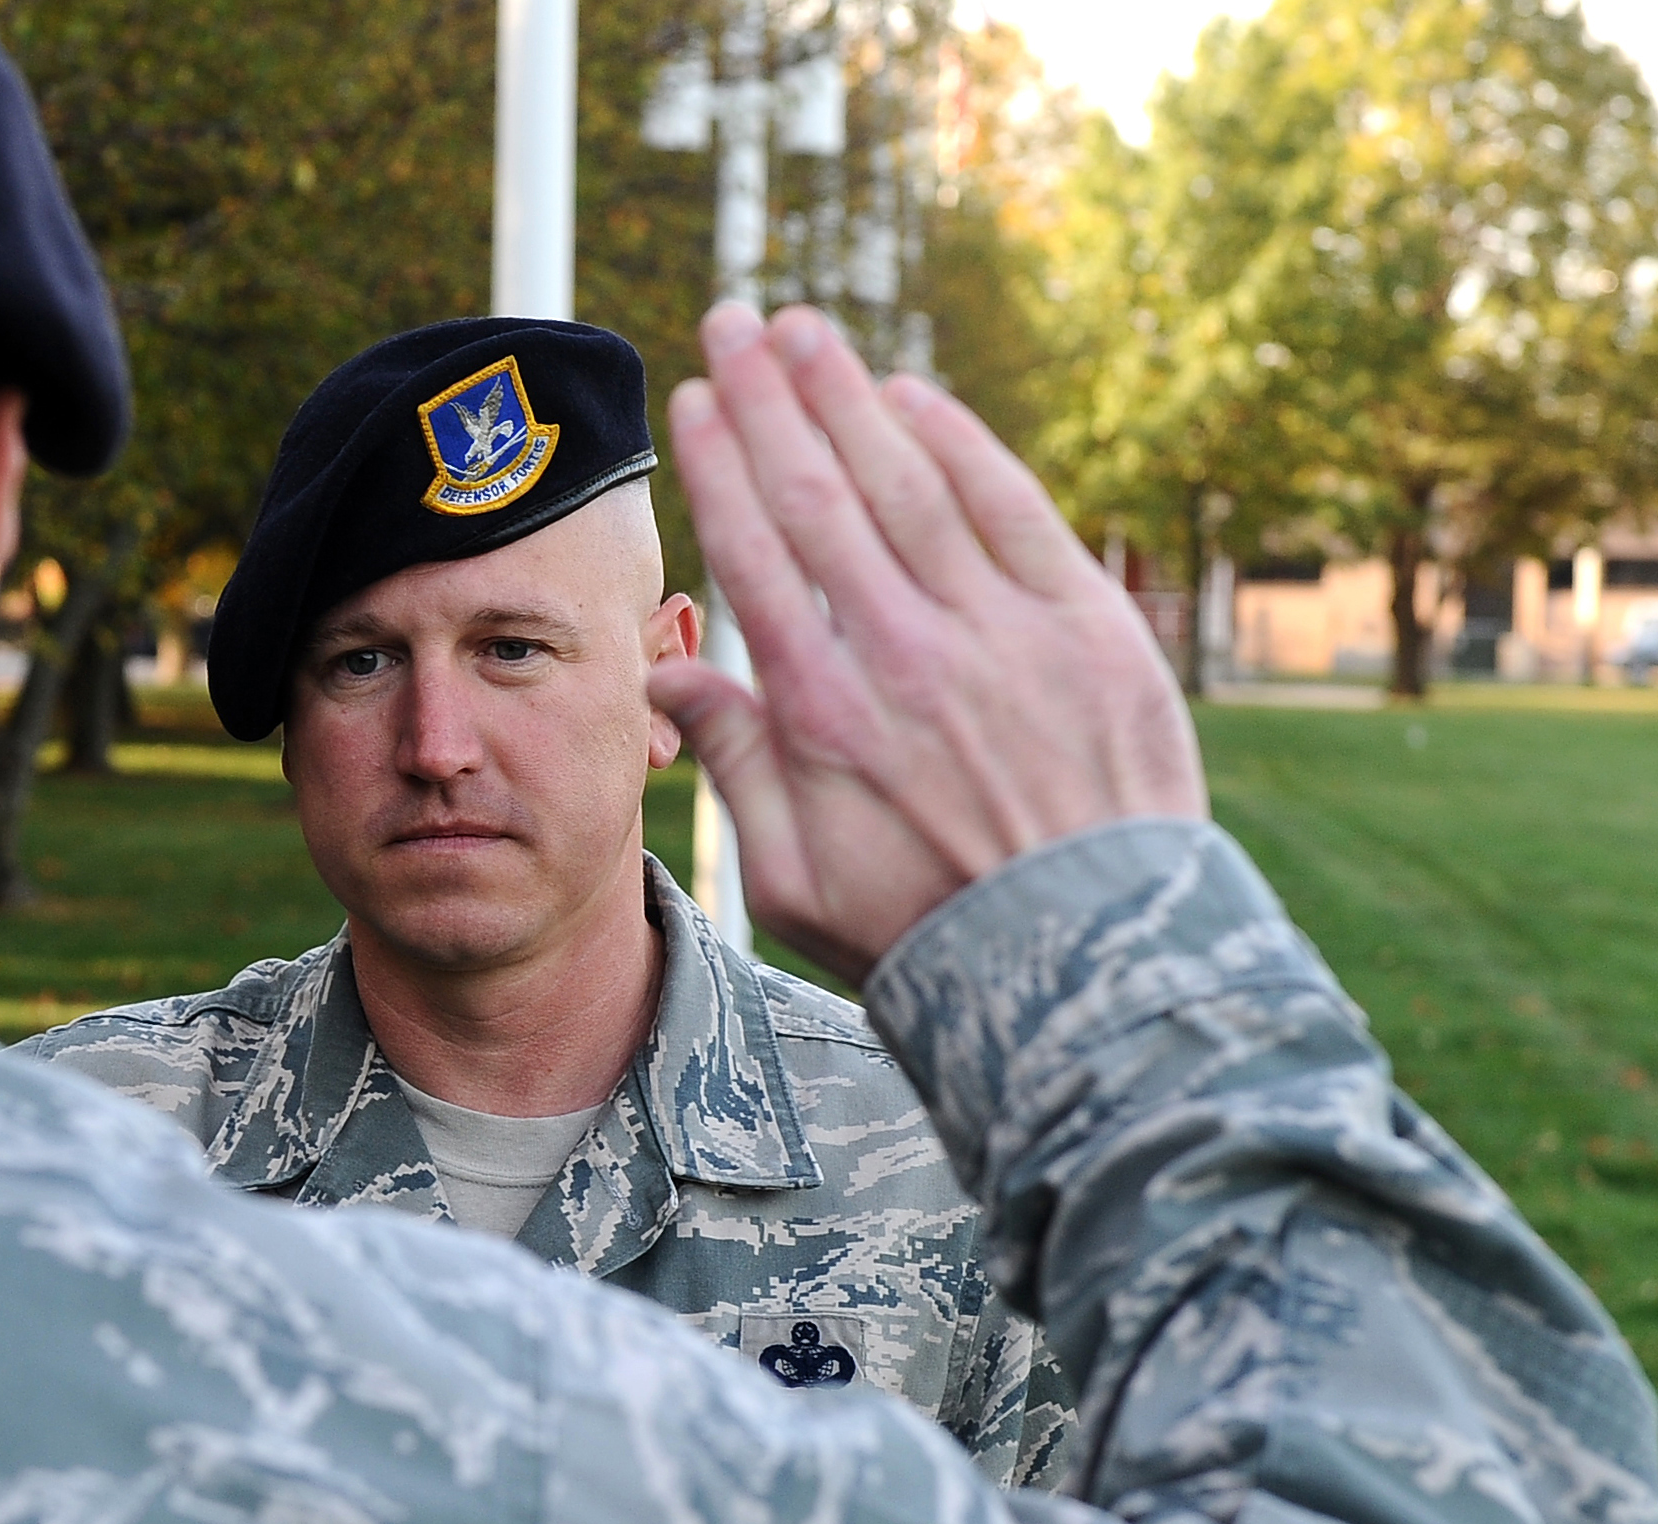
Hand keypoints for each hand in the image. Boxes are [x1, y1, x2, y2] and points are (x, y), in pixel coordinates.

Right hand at [649, 303, 1206, 981]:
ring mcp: (1000, 632)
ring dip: (850, 395)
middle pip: (820, 494)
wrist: (1081, 968)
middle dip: (773, 397)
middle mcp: (902, 653)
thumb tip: (669, 678)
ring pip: (909, 481)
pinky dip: (959, 443)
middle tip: (738, 319)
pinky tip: (913, 395)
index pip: (756, 554)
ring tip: (809, 328)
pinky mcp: (1089, 627)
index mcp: (821, 713)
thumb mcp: (789, 877)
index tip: (700, 400)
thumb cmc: (921, 931)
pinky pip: (1013, 507)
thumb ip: (732, 766)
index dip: (723, 465)